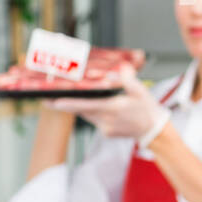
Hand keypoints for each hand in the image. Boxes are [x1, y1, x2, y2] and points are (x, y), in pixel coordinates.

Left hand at [46, 66, 166, 141]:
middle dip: (65, 104)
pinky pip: (94, 120)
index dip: (67, 104)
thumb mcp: (141, 91)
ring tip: (64, 100)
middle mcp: (106, 120)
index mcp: (113, 108)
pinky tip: (96, 108)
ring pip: (86, 115)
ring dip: (78, 108)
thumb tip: (121, 68)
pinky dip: (92, 114)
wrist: (154, 131)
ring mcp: (105, 128)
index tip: (52, 102)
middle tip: (47, 99)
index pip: (85, 105)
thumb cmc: (148, 110)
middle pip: (80, 110)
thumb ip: (128, 80)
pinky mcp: (106, 133)